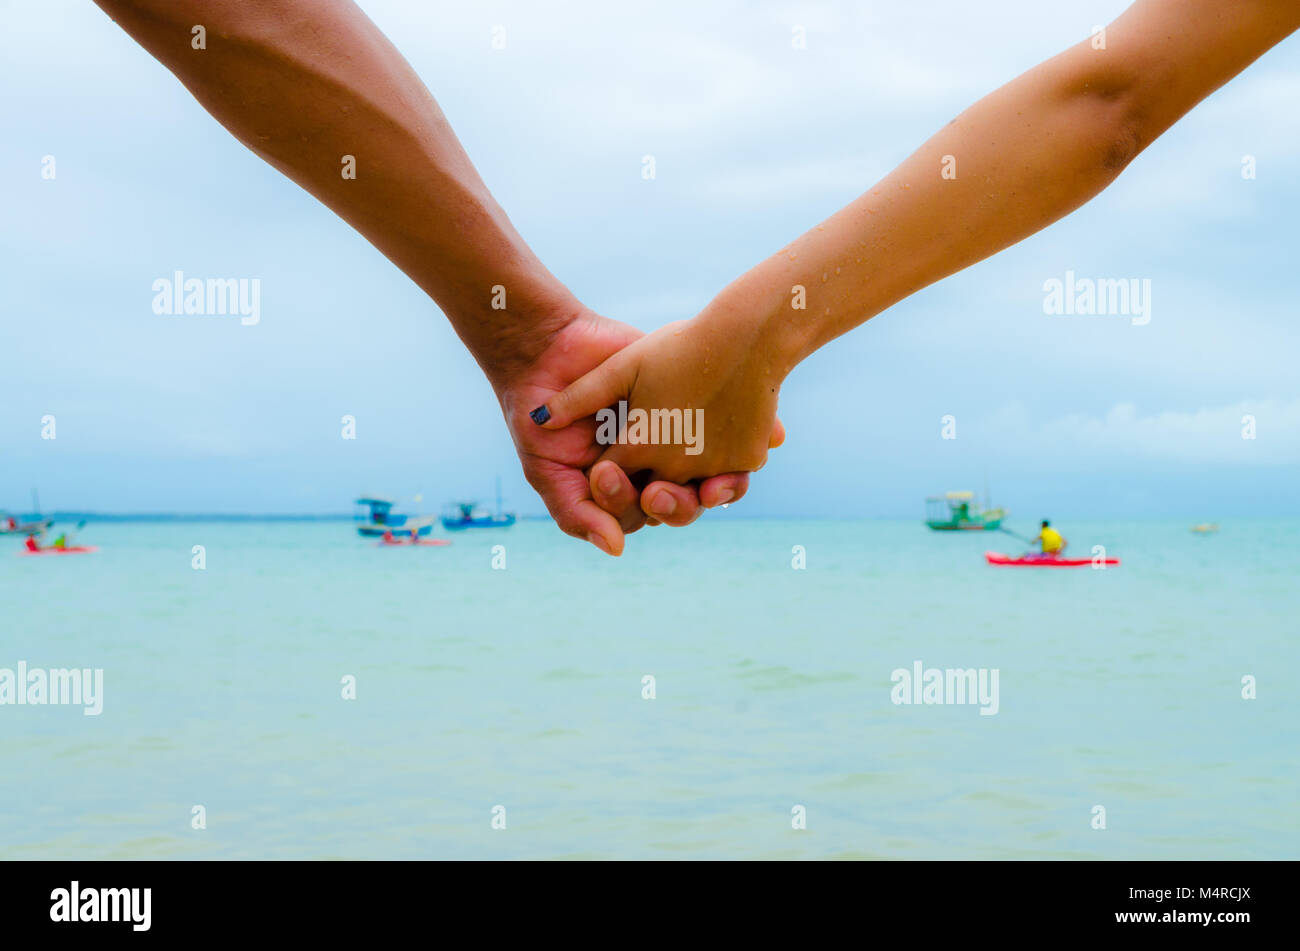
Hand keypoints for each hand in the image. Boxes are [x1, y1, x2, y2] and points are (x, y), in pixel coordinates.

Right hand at [492, 306, 750, 554]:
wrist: (545, 352)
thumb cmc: (539, 419)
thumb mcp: (546, 470)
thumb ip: (576, 513)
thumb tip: (616, 549)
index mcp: (621, 489)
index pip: (640, 515)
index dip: (627, 505)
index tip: (604, 473)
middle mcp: (651, 468)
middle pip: (680, 505)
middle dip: (674, 505)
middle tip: (655, 489)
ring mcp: (677, 439)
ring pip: (709, 479)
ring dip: (714, 491)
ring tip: (707, 486)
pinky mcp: (695, 407)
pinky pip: (729, 437)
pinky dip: (743, 452)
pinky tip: (746, 454)